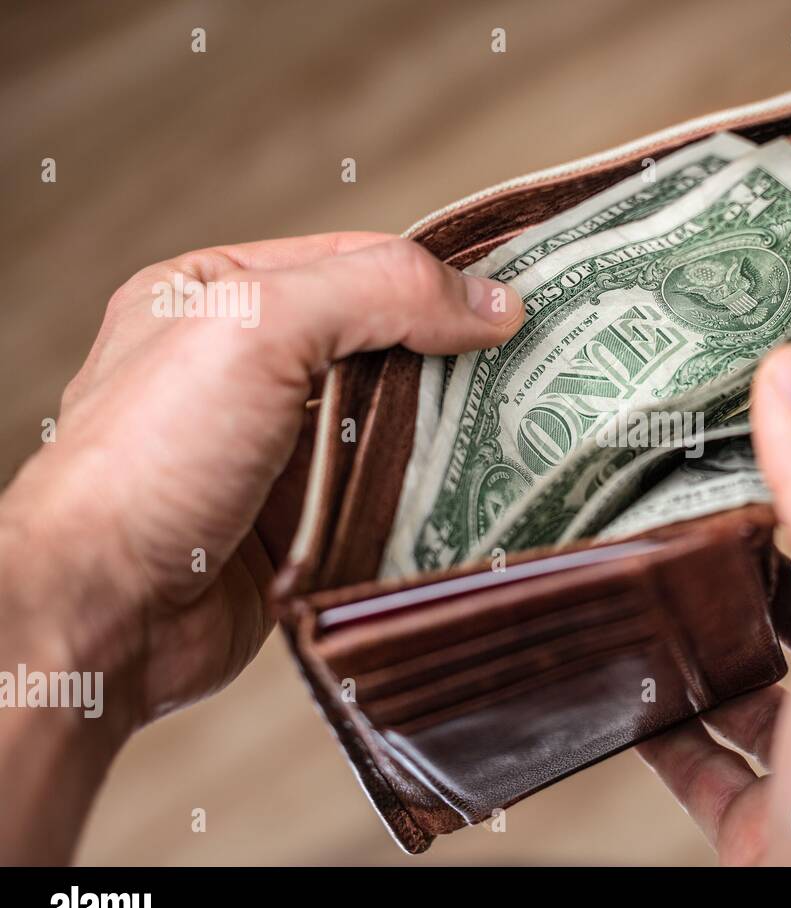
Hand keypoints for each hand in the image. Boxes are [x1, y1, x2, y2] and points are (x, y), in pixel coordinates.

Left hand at [0, 233, 521, 861]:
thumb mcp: (257, 330)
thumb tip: (493, 301)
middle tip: (543, 366)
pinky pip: (386, 496)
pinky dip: (431, 497)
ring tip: (530, 430)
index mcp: (218, 295)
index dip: (438, 278)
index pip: (356, 263)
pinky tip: (481, 496)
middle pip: (383, 344)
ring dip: (451, 433)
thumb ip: (376, 293)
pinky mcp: (301, 524)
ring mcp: (275, 450)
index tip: (521, 298)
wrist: (102, 615)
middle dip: (455, 356)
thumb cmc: (150, 458)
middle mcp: (247, 369)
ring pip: (392, 424)